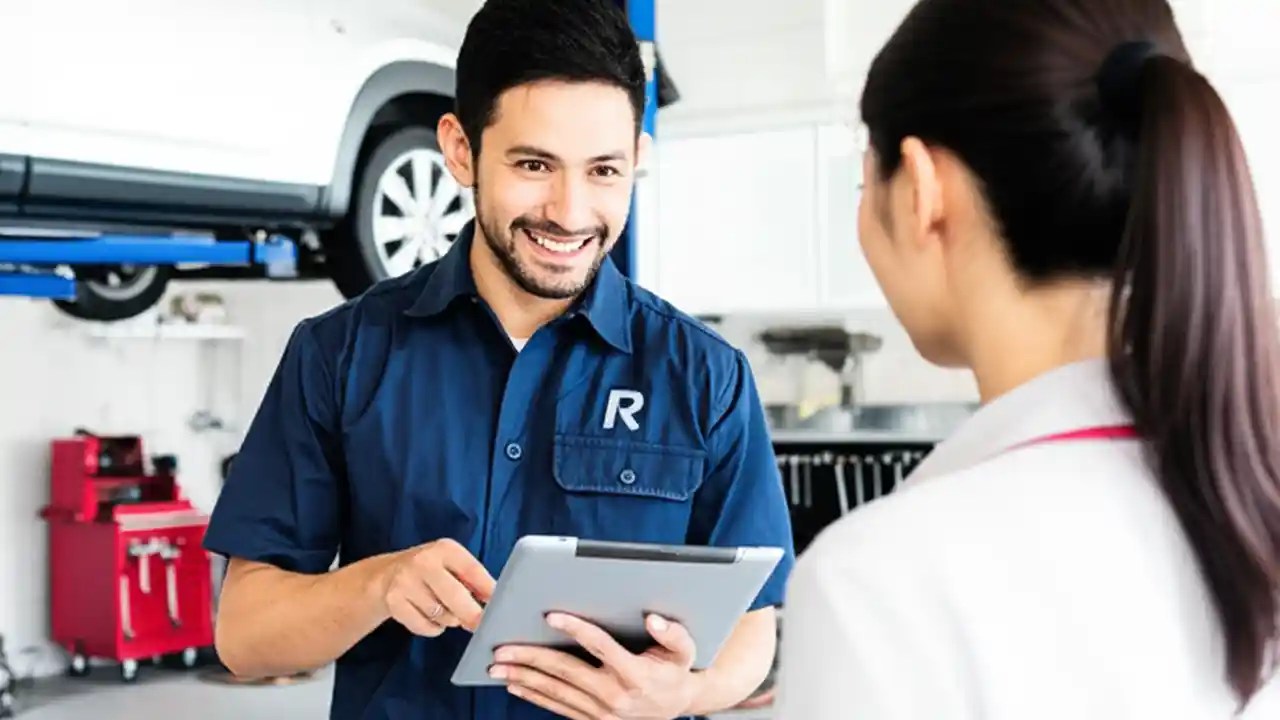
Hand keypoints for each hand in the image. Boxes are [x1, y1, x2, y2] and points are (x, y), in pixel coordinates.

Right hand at [378, 538, 495, 636]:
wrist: (385, 576)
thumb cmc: (430, 572)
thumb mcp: (452, 564)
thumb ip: (474, 580)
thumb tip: (496, 602)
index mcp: (445, 549)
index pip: (472, 570)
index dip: (488, 590)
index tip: (500, 606)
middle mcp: (424, 562)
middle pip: (456, 596)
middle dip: (472, 615)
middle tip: (479, 625)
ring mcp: (406, 582)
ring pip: (441, 615)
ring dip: (449, 620)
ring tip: (446, 610)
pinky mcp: (394, 603)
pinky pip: (424, 627)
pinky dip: (432, 628)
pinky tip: (430, 617)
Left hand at [490, 613, 698, 719]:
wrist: (676, 705)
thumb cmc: (675, 670)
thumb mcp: (685, 650)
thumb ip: (673, 633)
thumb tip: (652, 618)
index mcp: (634, 673)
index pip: (599, 646)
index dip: (575, 629)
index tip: (550, 615)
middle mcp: (615, 695)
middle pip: (565, 672)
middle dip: (530, 659)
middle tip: (502, 648)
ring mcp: (601, 712)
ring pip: (556, 692)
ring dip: (524, 678)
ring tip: (498, 666)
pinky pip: (558, 707)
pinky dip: (534, 695)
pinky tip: (515, 683)